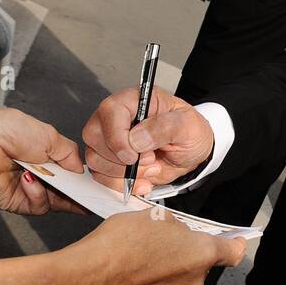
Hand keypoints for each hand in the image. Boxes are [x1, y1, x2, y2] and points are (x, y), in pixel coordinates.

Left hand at [0, 107, 86, 214]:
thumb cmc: (3, 130)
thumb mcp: (48, 135)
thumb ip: (69, 154)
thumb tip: (81, 170)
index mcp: (44, 153)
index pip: (70, 172)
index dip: (83, 179)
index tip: (99, 185)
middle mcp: (36, 172)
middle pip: (65, 191)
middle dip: (77, 193)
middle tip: (90, 194)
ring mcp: (26, 189)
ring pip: (54, 202)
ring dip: (57, 193)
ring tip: (54, 180)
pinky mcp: (14, 202)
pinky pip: (37, 207)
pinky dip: (37, 196)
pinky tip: (30, 180)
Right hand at [62, 210, 245, 284]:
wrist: (87, 277)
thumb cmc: (122, 241)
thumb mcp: (154, 216)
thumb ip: (175, 225)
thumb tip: (176, 232)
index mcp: (200, 255)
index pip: (232, 253)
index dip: (235, 243)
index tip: (235, 238)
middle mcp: (193, 281)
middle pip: (201, 262)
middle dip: (190, 249)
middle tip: (168, 235)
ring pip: (181, 275)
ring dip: (171, 263)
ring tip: (145, 249)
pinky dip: (155, 277)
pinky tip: (134, 265)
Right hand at [82, 87, 213, 194]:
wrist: (192, 154)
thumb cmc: (190, 133)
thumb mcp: (187, 125)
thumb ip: (164, 127)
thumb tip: (136, 138)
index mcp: (135, 100)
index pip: (110, 110)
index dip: (117, 135)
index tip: (134, 154)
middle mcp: (117, 117)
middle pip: (93, 135)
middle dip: (121, 157)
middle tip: (150, 160)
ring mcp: (110, 139)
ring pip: (94, 158)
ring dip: (123, 173)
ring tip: (151, 168)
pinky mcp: (110, 160)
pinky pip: (100, 175)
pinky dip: (121, 184)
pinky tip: (142, 181)